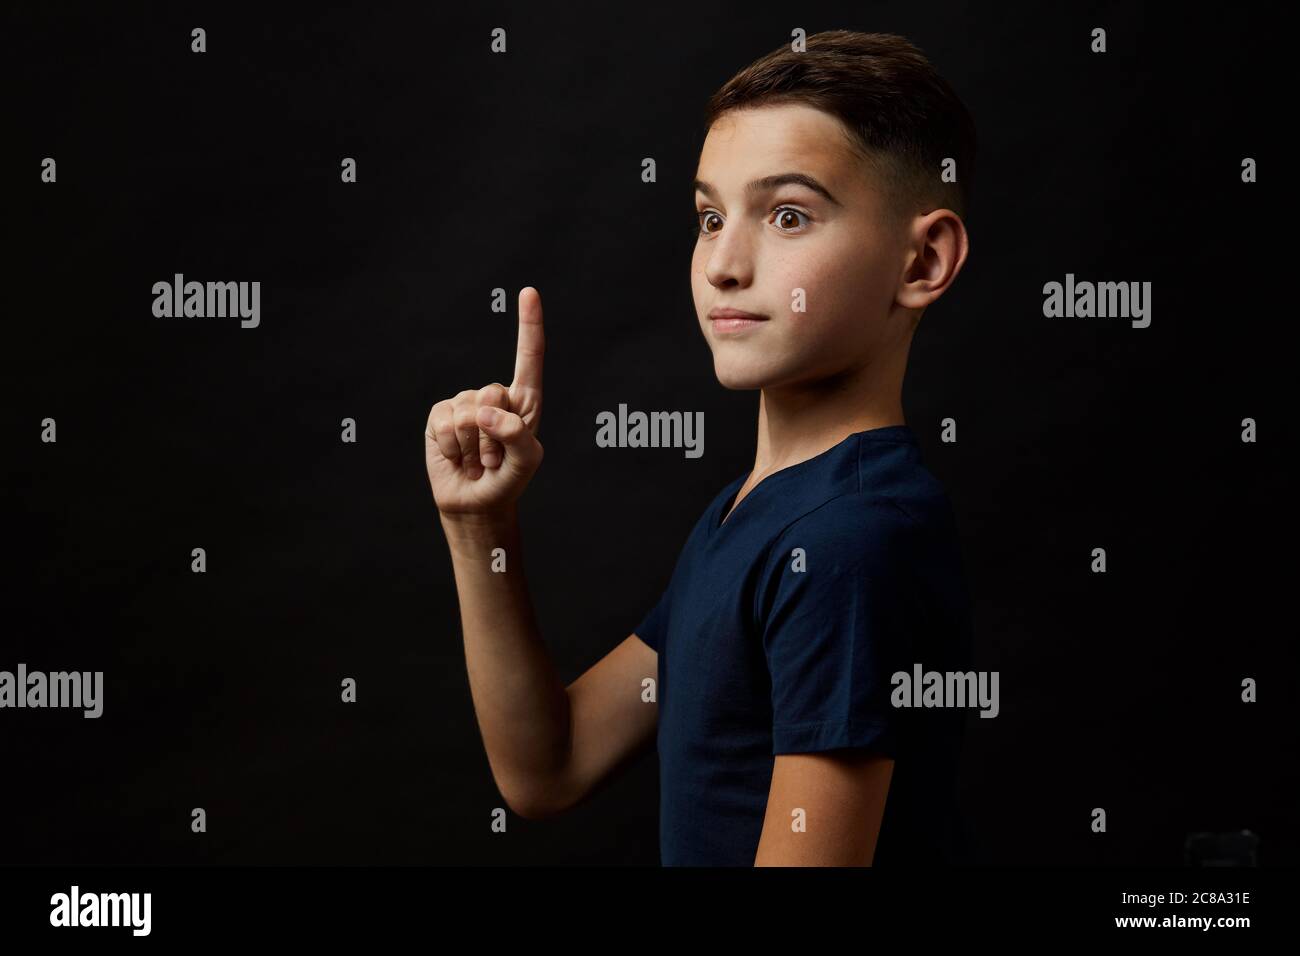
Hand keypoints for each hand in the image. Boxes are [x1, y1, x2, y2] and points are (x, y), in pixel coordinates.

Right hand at [425, 287, 545, 516]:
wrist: (475, 502)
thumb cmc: (508, 479)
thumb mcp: (527, 463)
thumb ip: (516, 436)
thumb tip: (484, 412)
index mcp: (524, 401)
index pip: (528, 358)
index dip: (529, 325)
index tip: (529, 292)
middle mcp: (494, 396)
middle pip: (493, 393)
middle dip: (494, 435)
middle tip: (494, 458)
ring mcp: (465, 403)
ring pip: (468, 414)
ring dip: (473, 448)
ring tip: (478, 461)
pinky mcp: (440, 415)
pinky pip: (444, 424)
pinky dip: (452, 448)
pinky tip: (458, 458)